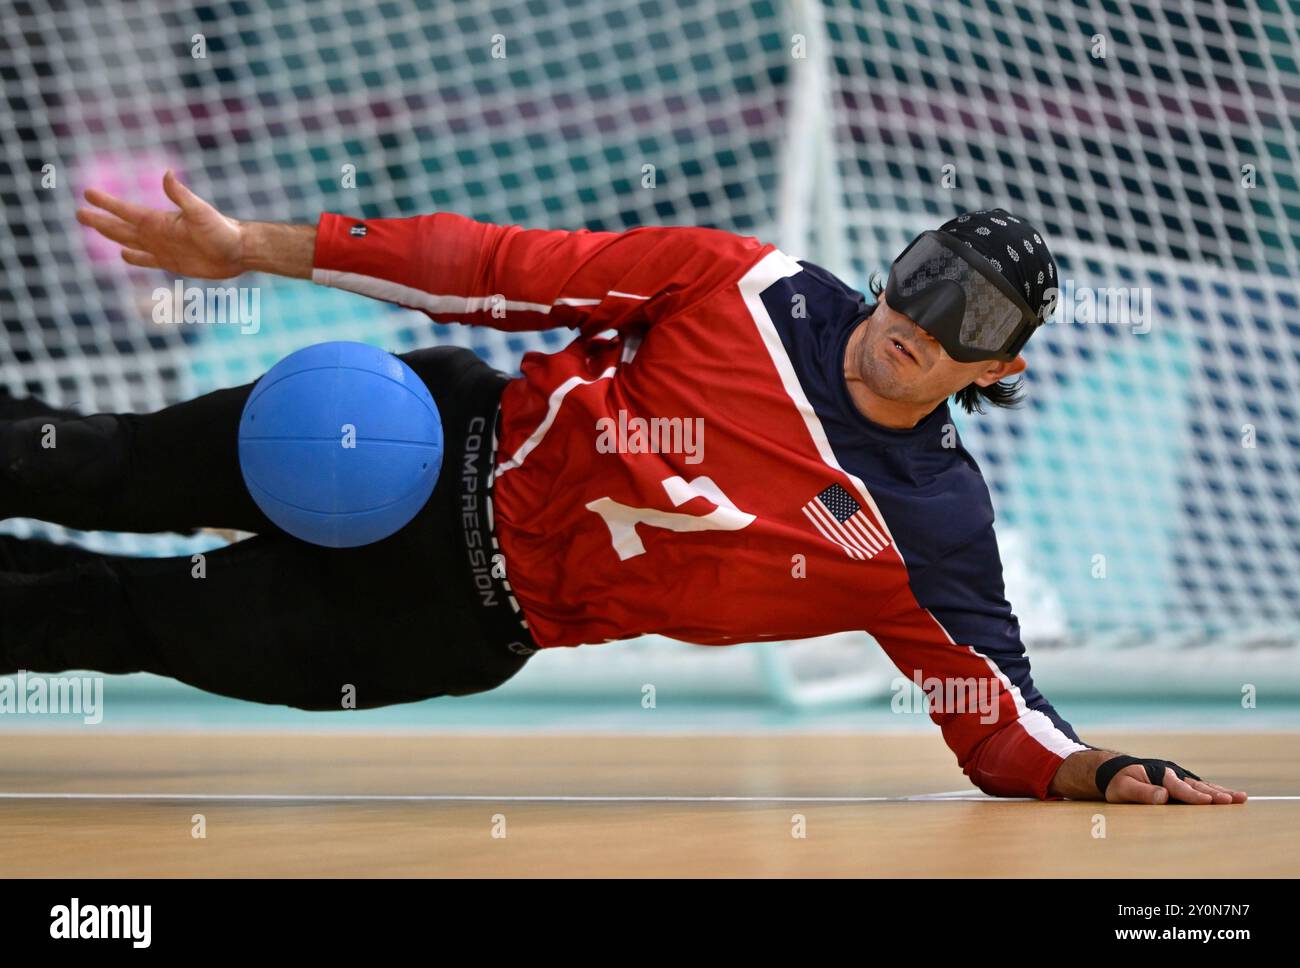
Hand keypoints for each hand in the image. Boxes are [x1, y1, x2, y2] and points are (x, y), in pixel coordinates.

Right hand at [77, 170, 244, 278]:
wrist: (239, 250)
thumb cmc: (223, 230)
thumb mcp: (201, 212)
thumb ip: (181, 195)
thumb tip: (167, 174)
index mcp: (159, 221)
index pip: (126, 211)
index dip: (106, 204)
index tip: (87, 193)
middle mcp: (157, 233)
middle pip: (121, 227)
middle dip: (99, 220)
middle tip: (78, 213)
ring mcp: (163, 248)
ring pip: (129, 241)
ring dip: (111, 235)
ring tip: (95, 227)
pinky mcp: (172, 262)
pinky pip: (147, 260)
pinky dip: (134, 258)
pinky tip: (124, 255)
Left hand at [1049, 748, 1247, 803]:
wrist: (1114, 770)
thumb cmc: (1118, 780)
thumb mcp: (1123, 788)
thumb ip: (1142, 792)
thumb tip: (1163, 796)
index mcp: (1159, 774)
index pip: (1179, 788)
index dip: (1194, 796)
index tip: (1209, 801)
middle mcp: (1171, 774)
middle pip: (1197, 785)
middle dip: (1216, 793)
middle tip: (1235, 799)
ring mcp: (1177, 777)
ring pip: (1202, 785)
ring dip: (1221, 792)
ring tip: (1241, 798)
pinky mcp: (1178, 783)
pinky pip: (1198, 787)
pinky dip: (1213, 792)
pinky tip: (1227, 797)